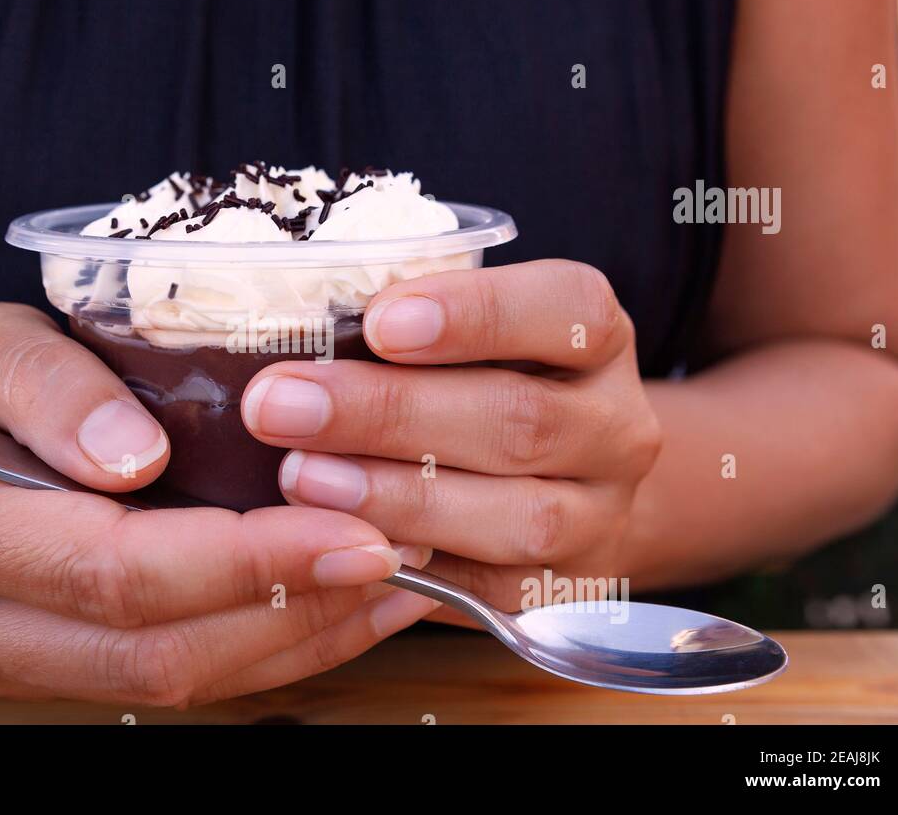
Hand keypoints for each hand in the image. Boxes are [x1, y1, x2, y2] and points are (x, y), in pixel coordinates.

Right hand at [0, 303, 437, 703]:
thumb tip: (137, 460)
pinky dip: (256, 651)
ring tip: (391, 586)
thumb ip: (54, 390)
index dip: (245, 562)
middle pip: (150, 651)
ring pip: (165, 684)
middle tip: (398, 559)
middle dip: (291, 612)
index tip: (358, 532)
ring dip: (291, 641)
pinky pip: (158, 682)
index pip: (113, 568)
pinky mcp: (32, 676)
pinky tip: (328, 608)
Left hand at [240, 261, 661, 619]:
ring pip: (517, 514)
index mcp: (596, 336)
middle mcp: (616, 424)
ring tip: (300, 477)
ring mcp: (598, 513)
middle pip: (520, 418)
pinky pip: (492, 587)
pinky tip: (339, 541)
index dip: (474, 314)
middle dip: (388, 412)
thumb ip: (404, 327)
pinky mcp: (559, 588)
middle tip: (281, 404)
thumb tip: (292, 325)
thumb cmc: (479, 380)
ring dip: (397, 497)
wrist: (560, 483)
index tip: (378, 322)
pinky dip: (413, 564)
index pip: (564, 309)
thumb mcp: (462, 331)